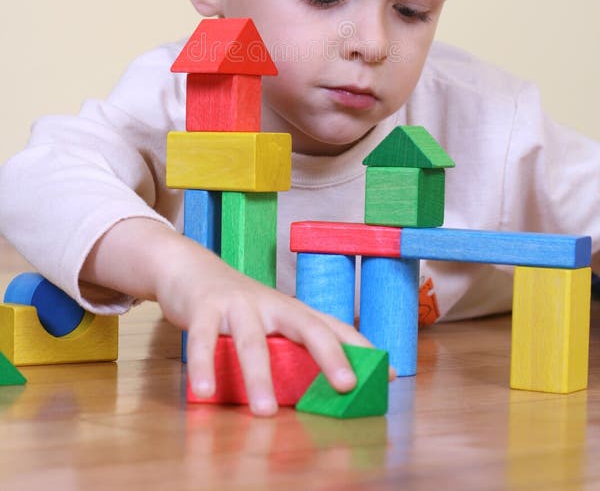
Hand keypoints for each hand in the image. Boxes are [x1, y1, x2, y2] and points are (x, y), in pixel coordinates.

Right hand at [155, 232, 370, 415]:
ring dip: (260, 378)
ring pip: (253, 341)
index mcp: (290, 311)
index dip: (361, 350)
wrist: (191, 269)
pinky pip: (203, 339)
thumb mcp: (268, 323)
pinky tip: (204, 394)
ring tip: (265, 413)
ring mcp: (238, 304)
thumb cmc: (236, 307)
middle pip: (306, 325)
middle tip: (346, 385)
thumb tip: (319, 392)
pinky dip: (203, 367)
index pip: (333, 326)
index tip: (390, 375)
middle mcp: (271, 304)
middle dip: (330, 354)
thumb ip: (289, 351)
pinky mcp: (204, 308)